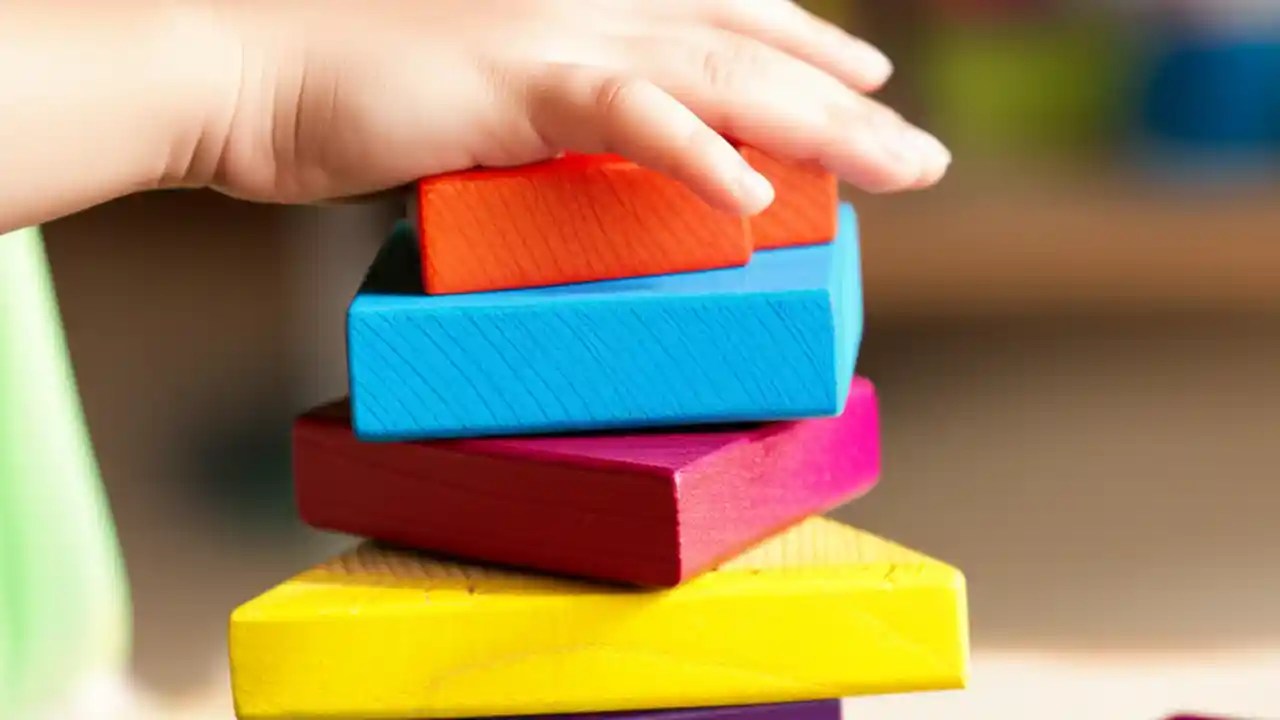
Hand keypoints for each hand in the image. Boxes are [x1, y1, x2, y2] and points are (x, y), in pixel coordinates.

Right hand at [190, 0, 950, 214]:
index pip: (718, 18)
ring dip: (817, 127)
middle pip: (746, 48)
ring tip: (901, 172)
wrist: (244, 64)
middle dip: (844, 99)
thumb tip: (585, 170)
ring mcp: (554, 36)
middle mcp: (585, 3)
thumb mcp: (471, 95)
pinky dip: (694, 154)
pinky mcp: (513, 84)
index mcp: (579, 3)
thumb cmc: (345, 88)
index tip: (864, 78)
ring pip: (719, 77)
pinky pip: (626, 119)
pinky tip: (754, 197)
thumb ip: (544, 122)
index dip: (802, 43)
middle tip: (919, 150)